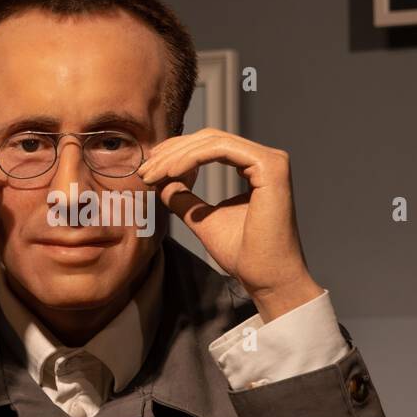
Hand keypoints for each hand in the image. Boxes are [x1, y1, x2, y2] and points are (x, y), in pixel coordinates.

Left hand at [137, 129, 323, 320]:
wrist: (266, 278)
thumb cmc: (242, 254)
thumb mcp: (202, 219)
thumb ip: (184, 198)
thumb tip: (159, 181)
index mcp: (255, 167)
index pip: (210, 146)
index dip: (176, 152)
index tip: (149, 169)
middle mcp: (267, 159)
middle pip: (209, 139)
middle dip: (172, 152)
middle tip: (144, 170)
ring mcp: (272, 160)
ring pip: (213, 141)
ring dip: (176, 156)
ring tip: (152, 174)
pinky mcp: (270, 167)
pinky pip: (221, 149)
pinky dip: (192, 158)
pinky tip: (171, 173)